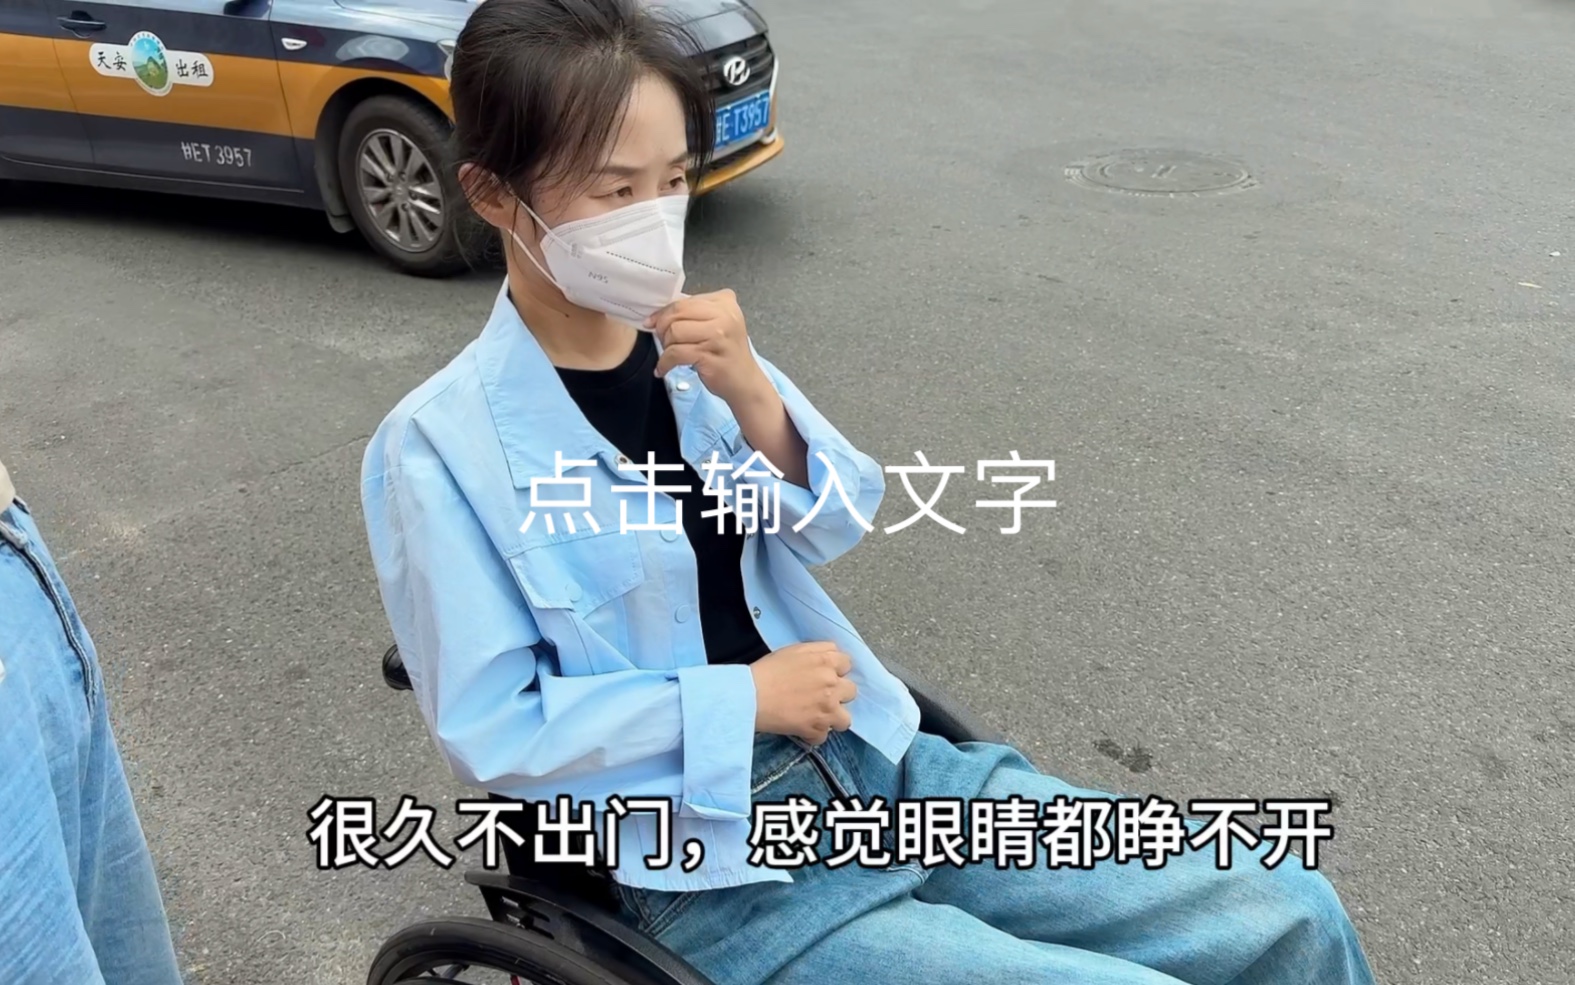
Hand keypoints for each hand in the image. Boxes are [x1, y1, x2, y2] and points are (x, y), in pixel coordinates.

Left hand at [646, 290, 772, 407]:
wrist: (744, 382)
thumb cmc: (726, 353)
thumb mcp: (717, 324)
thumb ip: (694, 313)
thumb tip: (658, 315)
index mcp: (725, 302)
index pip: (683, 301)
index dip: (664, 312)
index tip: (654, 322)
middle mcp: (725, 315)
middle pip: (677, 313)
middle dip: (663, 328)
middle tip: (664, 342)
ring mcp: (718, 335)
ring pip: (674, 331)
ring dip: (665, 346)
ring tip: (670, 356)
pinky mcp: (709, 354)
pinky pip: (675, 353)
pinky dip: (664, 363)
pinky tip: (664, 369)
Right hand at [750, 642, 857, 744]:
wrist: (750, 696)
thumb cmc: (768, 670)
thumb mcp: (794, 650)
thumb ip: (819, 650)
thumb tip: (833, 655)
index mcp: (827, 662)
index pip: (847, 664)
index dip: (836, 670)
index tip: (826, 676)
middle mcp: (832, 686)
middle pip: (851, 691)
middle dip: (838, 694)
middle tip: (822, 696)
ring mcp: (827, 710)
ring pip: (845, 719)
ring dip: (833, 718)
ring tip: (818, 717)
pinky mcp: (816, 729)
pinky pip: (824, 736)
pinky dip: (813, 734)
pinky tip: (802, 728)